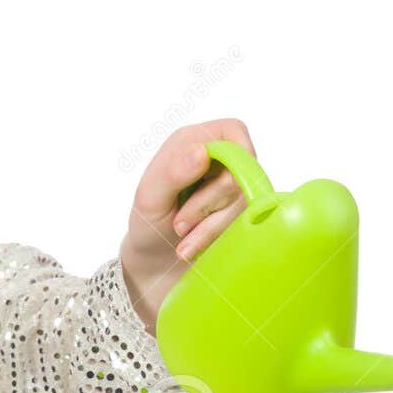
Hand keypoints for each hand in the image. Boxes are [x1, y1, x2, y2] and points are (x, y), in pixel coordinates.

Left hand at [119, 118, 256, 333]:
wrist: (155, 262)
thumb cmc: (147, 224)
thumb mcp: (149, 197)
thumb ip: (173, 172)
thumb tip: (203, 151)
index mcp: (193, 141)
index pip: (234, 131)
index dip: (236, 154)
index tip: (222, 182)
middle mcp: (217, 161)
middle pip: (241, 172)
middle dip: (210, 203)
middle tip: (180, 223)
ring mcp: (232, 188)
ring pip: (244, 201)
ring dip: (210, 226)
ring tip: (182, 238)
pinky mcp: (239, 213)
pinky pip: (245, 222)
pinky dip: (217, 237)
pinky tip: (194, 246)